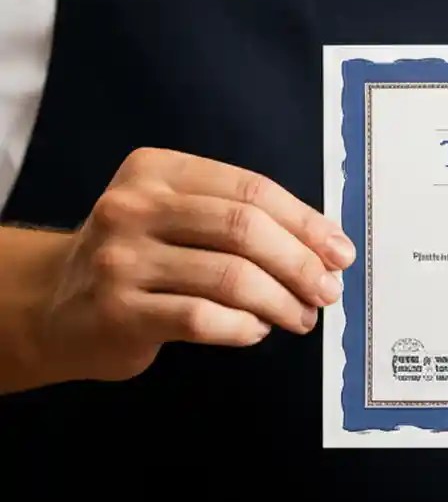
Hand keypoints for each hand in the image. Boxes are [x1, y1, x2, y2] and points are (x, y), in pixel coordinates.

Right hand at [35, 148, 355, 381]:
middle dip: (300, 264)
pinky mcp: (118, 311)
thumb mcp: (176, 216)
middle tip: (328, 290)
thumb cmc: (139, 258)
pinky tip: (255, 329)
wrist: (55, 305)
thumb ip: (240, 218)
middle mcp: (134, 207)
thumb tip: (325, 247)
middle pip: (245, 229)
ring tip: (301, 317)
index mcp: (157, 171)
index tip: (338, 251)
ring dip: (281, 302)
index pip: (252, 190)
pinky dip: (242, 327)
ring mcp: (122, 260)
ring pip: (230, 277)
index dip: (306, 223)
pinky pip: (202, 319)